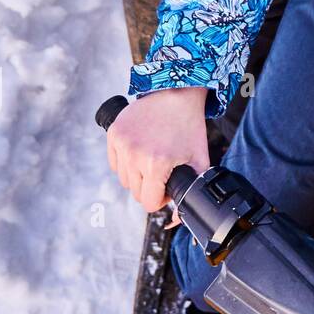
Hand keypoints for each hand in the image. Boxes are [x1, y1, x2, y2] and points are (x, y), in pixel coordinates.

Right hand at [107, 88, 210, 219]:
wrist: (176, 93)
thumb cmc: (189, 127)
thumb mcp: (199, 160)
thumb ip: (192, 191)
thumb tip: (177, 220)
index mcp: (156, 164)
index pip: (148, 203)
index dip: (160, 199)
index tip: (167, 187)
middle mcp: (135, 155)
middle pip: (136, 192)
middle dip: (150, 187)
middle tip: (163, 171)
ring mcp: (122, 143)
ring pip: (124, 179)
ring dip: (137, 176)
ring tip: (153, 159)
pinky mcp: (113, 134)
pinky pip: (115, 163)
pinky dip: (126, 163)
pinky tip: (141, 150)